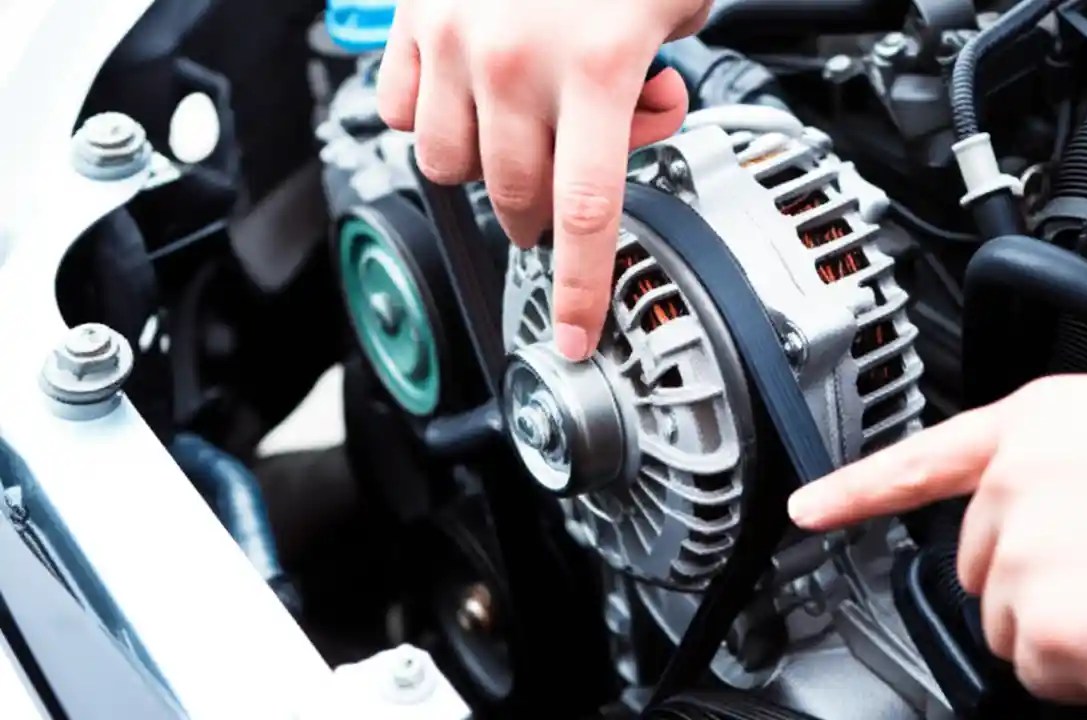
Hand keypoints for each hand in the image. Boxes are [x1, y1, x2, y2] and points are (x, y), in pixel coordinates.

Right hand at [376, 0, 709, 360]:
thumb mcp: (674, 4)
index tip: (576, 336)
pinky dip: (429, 120)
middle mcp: (516, 62)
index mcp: (597, 66)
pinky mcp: (411, 19)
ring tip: (517, 129)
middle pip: (516, 198)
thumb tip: (634, 118)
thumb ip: (654, 74)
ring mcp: (453, 41)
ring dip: (485, 171)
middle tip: (563, 181)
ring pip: (447, 165)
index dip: (580, 290)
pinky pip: (399, 108)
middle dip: (539, 217)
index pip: (586, 214)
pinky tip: (464, 95)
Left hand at [789, 374, 1086, 703]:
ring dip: (1071, 629)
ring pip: (1010, 626)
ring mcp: (1022, 555)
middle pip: (980, 565)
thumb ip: (1055, 470)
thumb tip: (1024, 524)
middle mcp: (1011, 484)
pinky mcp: (1047, 628)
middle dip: (1042, 581)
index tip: (807, 510)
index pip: (919, 461)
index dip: (854, 490)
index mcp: (1033, 423)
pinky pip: (1043, 675)